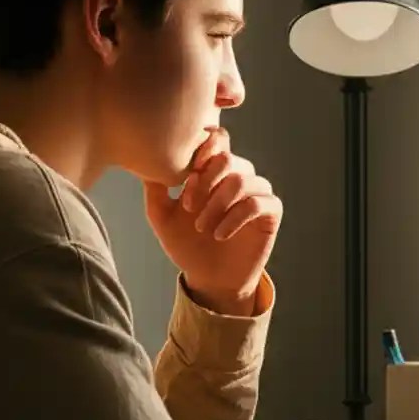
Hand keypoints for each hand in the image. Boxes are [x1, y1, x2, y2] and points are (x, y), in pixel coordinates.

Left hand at [143, 128, 281, 314]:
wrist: (209, 279)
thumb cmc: (188, 245)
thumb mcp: (162, 216)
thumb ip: (155, 189)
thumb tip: (148, 162)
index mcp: (215, 170)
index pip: (217, 140)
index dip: (202, 152)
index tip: (183, 180)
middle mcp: (238, 175)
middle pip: (227, 158)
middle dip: (204, 182)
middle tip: (188, 207)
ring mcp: (257, 192)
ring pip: (242, 180)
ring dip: (217, 204)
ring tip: (202, 227)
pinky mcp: (271, 212)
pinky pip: (258, 203)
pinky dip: (234, 218)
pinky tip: (219, 234)